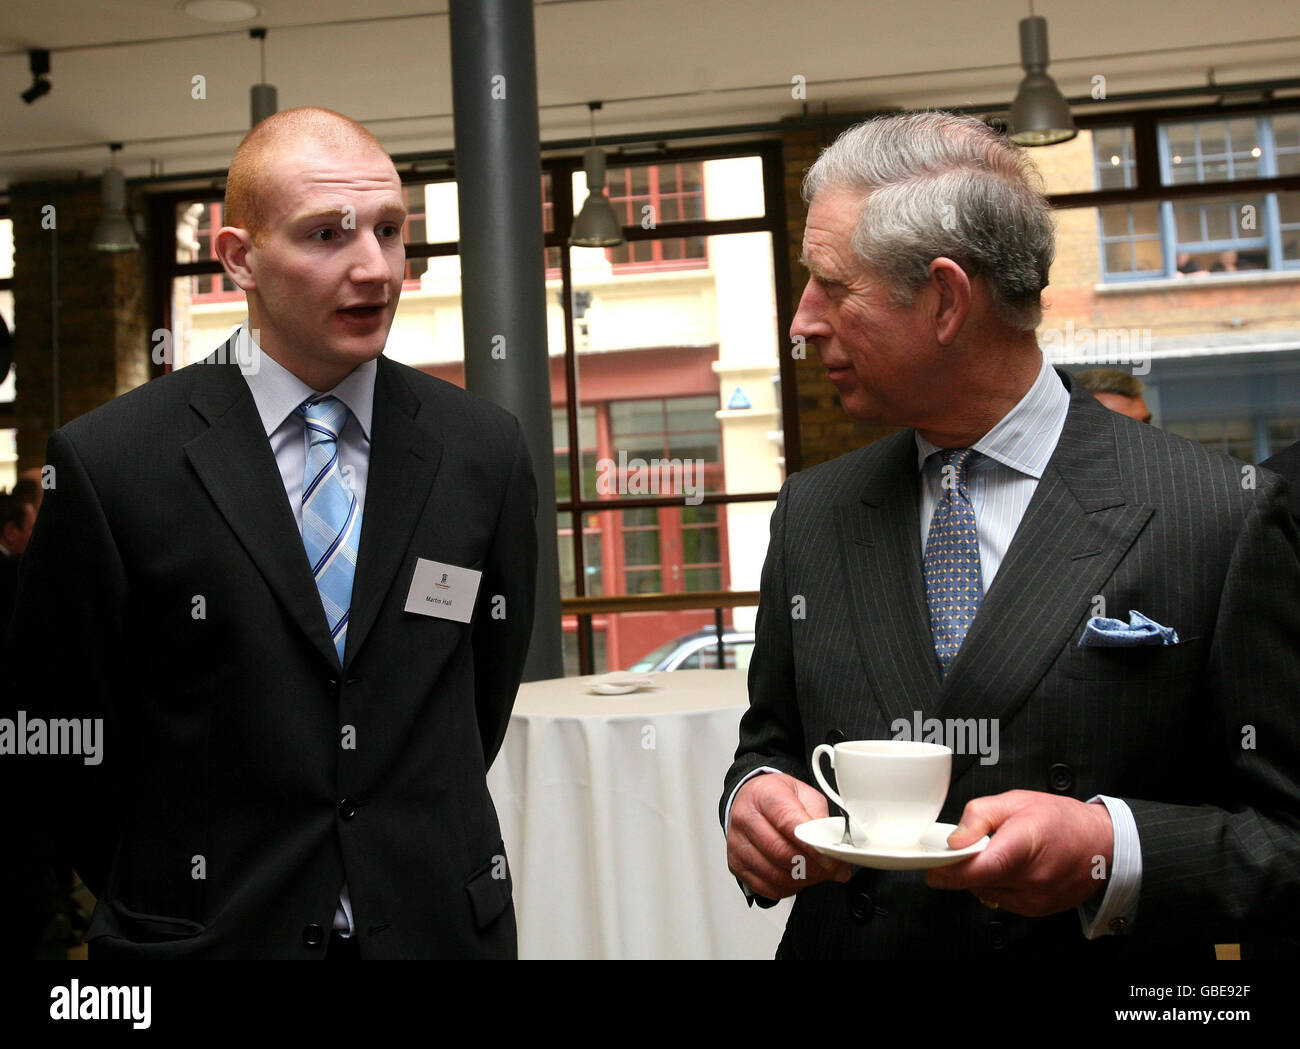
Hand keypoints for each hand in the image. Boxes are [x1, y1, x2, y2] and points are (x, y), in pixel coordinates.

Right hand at [727, 772, 853, 899]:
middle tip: (831, 869)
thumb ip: (821, 820)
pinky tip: (797, 876)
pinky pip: (767, 888)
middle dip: (812, 867)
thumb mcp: (805, 795)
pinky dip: (789, 888)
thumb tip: (836, 849)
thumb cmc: (777, 796)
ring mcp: (738, 843)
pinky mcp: (736, 864)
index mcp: (764, 795)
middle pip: (781, 852)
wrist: (750, 798)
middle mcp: (746, 818)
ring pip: (775, 875)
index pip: (788, 823)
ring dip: (803, 879)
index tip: (831, 859)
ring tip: (816, 872)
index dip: (812, 846)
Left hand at [925, 790, 1113, 916]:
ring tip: (998, 853)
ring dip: (980, 877)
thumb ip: (978, 816)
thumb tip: (954, 840)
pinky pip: (1000, 900)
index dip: (953, 872)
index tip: (932, 871)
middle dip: (963, 867)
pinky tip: (1008, 868)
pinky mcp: (1036, 910)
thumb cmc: (1061, 820)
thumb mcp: (1015, 801)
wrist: (1102, 845)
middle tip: (969, 847)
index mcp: (1024, 845)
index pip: (983, 868)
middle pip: (978, 882)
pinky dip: (995, 885)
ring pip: (986, 893)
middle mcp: (1031, 879)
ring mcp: (1035, 899)